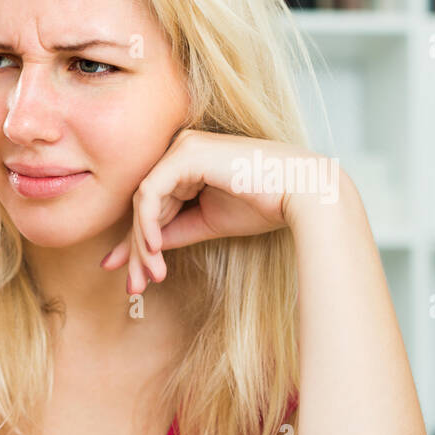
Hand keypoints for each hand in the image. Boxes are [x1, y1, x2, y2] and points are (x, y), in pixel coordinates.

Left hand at [100, 129, 301, 294]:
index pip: (152, 206)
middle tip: (134, 286)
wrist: (303, 193)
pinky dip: (148, 223)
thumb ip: (169, 233)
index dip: (138, 244)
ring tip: (151, 275)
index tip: (132, 278)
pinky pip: (151, 192)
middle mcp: (180, 150)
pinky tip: (155, 248)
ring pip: (143, 202)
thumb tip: (137, 254)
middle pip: (143, 205)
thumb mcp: (204, 223)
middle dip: (136, 250)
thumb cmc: (262, 205)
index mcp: (186, 164)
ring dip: (143, 244)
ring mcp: (183, 147)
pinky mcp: (187, 152)